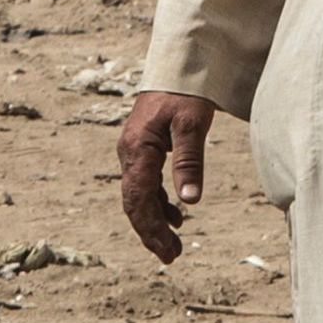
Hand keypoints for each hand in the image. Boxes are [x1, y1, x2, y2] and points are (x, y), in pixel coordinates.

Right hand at [116, 91, 215, 262]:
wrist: (178, 65)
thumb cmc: (186, 92)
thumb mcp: (192, 125)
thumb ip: (189, 163)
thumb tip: (191, 202)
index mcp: (137, 149)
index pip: (139, 199)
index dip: (151, 228)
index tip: (168, 251)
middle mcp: (130, 153)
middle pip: (134, 203)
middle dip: (150, 232)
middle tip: (171, 257)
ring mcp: (134, 152)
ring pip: (138, 196)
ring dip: (154, 221)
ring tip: (174, 246)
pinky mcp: (144, 149)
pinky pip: (145, 184)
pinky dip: (158, 204)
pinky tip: (176, 216)